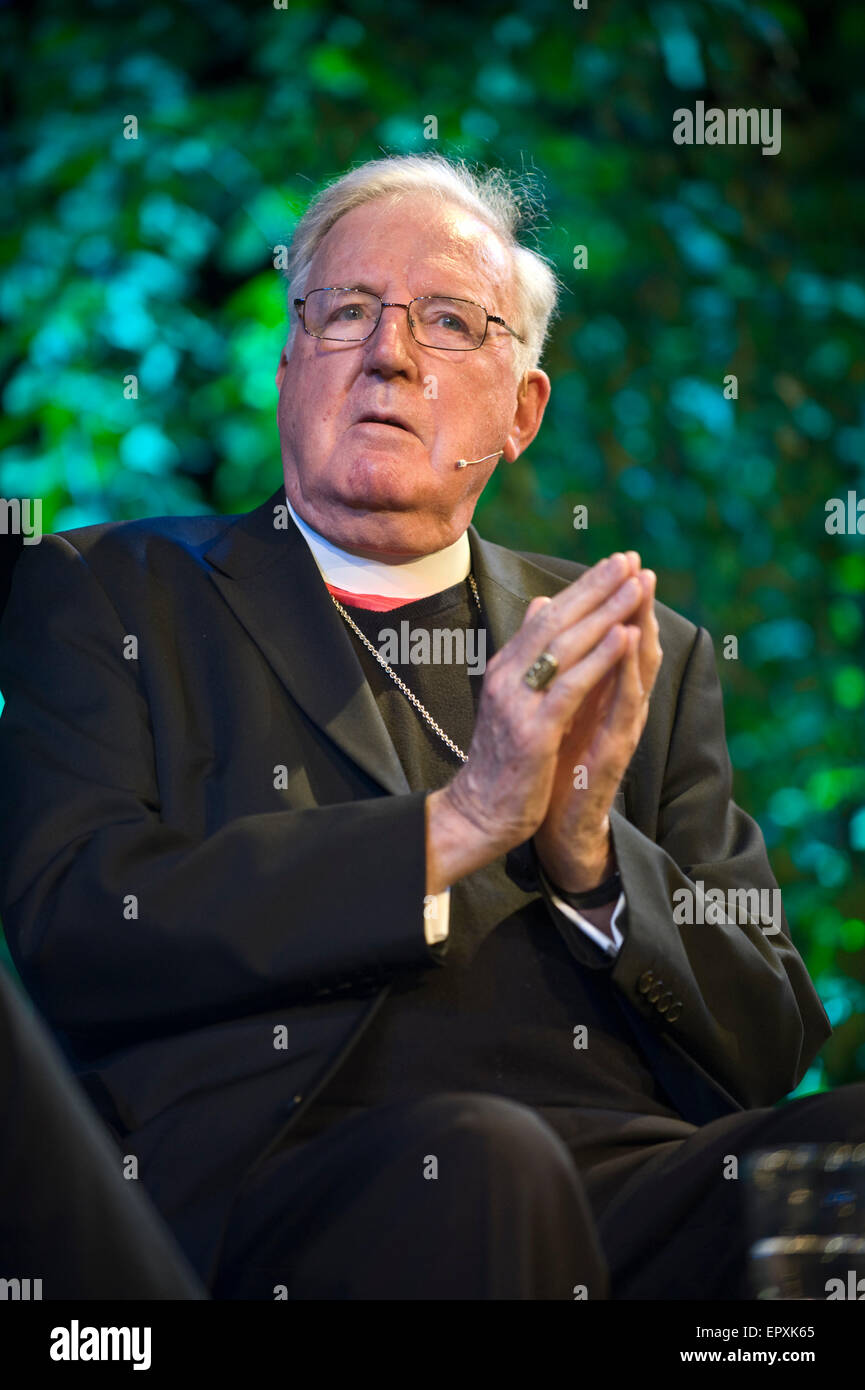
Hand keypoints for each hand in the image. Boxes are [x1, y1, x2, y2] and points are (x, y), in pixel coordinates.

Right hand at [426, 552, 651, 892]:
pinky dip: (600, 658)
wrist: (479, 814)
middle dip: (597, 587)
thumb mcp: (511, 697)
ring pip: (566, 646)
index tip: (617, 562)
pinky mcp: (533, 733)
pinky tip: (625, 635)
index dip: (584, 586)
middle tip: (630, 558)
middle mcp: (507, 677)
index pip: (548, 615)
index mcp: (504, 668)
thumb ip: (527, 651)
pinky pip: (571, 687)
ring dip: (606, 612)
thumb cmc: (502, 759)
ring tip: (637, 585)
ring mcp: (518, 704)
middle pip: (557, 620)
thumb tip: (542, 603)